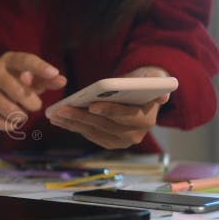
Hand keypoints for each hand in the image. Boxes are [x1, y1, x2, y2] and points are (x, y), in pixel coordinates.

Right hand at [0, 52, 66, 130]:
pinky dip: (9, 124)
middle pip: (19, 91)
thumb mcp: (26, 74)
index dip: (40, 67)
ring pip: (9, 109)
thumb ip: (45, 78)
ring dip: (21, 116)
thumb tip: (62, 81)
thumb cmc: (10, 78)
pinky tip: (11, 121)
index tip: (54, 73)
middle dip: (32, 103)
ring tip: (22, 114)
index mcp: (9, 60)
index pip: (25, 61)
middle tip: (35, 105)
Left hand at [48, 66, 170, 148]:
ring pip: (93, 132)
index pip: (127, 117)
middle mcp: (135, 135)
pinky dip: (73, 127)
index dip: (110, 111)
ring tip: (55, 115)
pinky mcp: (108, 142)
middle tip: (63, 110)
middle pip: (105, 126)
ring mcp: (121, 141)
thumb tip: (163, 97)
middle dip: (83, 118)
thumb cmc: (143, 81)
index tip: (92, 105)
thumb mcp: (152, 77)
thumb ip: (156, 83)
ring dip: (72, 124)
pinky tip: (59, 119)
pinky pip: (88, 135)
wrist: (138, 92)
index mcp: (147, 119)